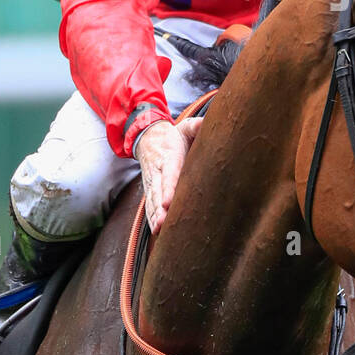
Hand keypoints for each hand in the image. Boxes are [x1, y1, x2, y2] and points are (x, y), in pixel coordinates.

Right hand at [135, 117, 203, 233]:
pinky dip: (151, 218)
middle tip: (163, 221)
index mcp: (168, 156)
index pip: (169, 173)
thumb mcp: (185, 127)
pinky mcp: (151, 191)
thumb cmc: (174, 137)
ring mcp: (152, 183)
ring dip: (155, 216)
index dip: (168, 187)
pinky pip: (150, 206)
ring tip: (159, 228)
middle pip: (158, 191)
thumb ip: (195, 126)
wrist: (149, 139)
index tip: (168, 201)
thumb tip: (205, 123)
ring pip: (152, 201)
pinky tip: (157, 230)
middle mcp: (157, 171)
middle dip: (160, 207)